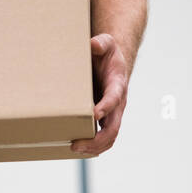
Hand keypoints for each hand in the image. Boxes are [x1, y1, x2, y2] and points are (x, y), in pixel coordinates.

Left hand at [71, 33, 128, 157]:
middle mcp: (118, 104)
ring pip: (109, 138)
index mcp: (118, 85)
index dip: (106, 107)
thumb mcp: (106, 44)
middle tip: (76, 144)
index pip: (114, 98)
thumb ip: (101, 43)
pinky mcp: (105, 121)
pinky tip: (77, 149)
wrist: (114, 65)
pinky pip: (102, 139)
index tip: (94, 114)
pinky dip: (91, 147)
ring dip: (93, 148)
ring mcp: (112, 115)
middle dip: (96, 139)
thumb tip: (93, 45)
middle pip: (113, 128)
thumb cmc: (107, 55)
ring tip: (74, 149)